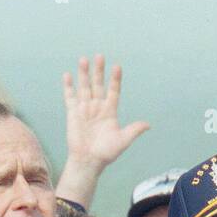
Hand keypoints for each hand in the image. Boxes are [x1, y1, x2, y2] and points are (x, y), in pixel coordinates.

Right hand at [62, 54, 149, 168]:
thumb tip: (148, 125)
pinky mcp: (73, 114)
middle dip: (98, 71)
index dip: (115, 79)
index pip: (113, 91)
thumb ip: (134, 130)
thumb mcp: (123, 141)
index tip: (117, 67)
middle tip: (100, 56)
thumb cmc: (106, 153)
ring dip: (84, 74)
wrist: (88, 161)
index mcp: (110, 111)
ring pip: (84, 87)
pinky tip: (67, 75)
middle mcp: (97, 107)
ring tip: (84, 59)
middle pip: (98, 85)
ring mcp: (85, 109)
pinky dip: (68, 87)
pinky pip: (70, 97)